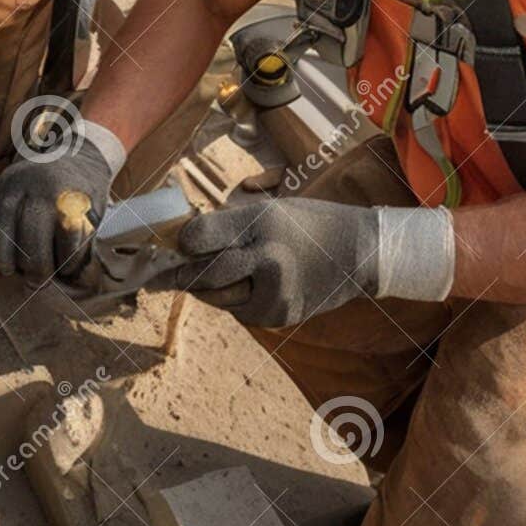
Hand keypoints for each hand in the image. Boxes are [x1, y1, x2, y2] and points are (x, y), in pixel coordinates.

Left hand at [0, 116, 126, 283]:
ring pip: (61, 242)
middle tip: (34, 281)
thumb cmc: (42, 183)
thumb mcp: (19, 187)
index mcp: (15, 183)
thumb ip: (12, 219)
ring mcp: (68, 196)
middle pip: (32, 237)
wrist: (83, 153)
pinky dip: (75, 259)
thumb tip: (10, 266)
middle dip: (33, 268)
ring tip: (53, 274)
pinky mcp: (91, 205)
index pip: (3, 223)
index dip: (2, 253)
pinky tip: (70, 263)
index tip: (5, 271)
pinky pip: (83, 241)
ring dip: (57, 266)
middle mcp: (40, 187)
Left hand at [173, 198, 455, 326]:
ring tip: (207, 277)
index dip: (183, 242)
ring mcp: (275, 292)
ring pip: (219, 298)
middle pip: (204, 274)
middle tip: (166, 272)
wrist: (358, 253)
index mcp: (261, 221)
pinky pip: (240, 312)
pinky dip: (235, 301)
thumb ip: (229, 225)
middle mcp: (267, 257)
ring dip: (209, 289)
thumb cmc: (307, 224)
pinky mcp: (280, 316)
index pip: (200, 236)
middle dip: (184, 273)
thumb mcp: (270, 209)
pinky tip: (246, 287)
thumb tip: (182, 242)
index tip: (175, 244)